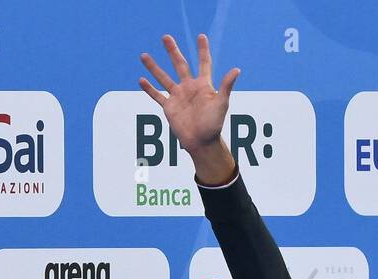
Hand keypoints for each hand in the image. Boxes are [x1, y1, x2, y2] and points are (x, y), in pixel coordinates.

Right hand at [139, 34, 239, 154]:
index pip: (203, 63)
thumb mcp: (221, 103)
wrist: (201, 142)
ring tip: (144, 55)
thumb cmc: (214, 124)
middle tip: (166, 37)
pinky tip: (141, 80)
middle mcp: (189, 88)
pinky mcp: (169, 107)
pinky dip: (149, 89)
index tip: (201, 36)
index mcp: (203, 85)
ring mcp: (178, 97)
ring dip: (154, 67)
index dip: (202, 50)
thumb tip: (236, 69)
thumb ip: (226, 86)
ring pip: (164, 78)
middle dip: (173, 51)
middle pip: (180, 65)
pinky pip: (157, 96)